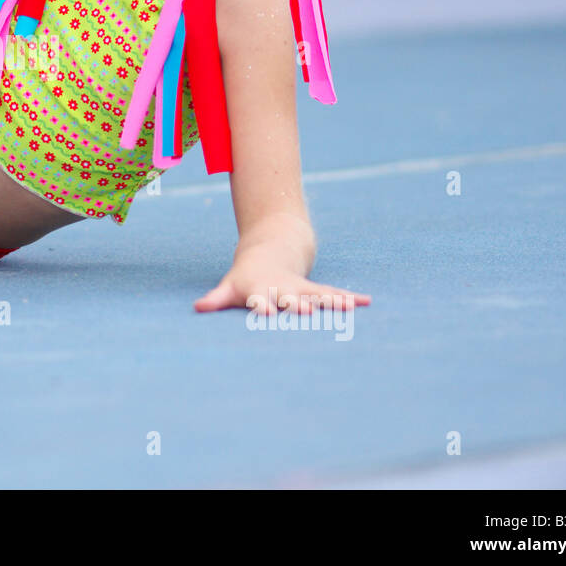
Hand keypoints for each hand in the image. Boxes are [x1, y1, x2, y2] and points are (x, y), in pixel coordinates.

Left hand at [193, 254, 371, 313]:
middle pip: (291, 298)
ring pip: (317, 295)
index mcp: (260, 291)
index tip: (266, 313)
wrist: (268, 252)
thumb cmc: (244, 279)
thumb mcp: (229, 288)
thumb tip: (197, 308)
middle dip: (298, 305)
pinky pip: (333, 293)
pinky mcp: (315, 289)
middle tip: (307, 312)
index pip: (260, 301)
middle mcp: (283, 289)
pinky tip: (367, 302)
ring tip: (348, 308)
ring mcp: (301, 288)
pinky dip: (349, 298)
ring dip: (331, 301)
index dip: (262, 306)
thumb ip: (215, 299)